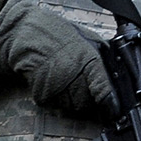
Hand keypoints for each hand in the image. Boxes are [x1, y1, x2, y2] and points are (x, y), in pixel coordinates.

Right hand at [0, 0, 117, 120]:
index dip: (109, 102)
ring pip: (73, 106)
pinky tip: (57, 84)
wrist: (24, 32)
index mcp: (88, 57)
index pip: (103, 89)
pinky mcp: (41, 90)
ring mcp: (56, 83)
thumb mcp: (87, 39)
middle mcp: (72, 72)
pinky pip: (56, 104)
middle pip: (89, 102)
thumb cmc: (57, 33)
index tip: (112, 108)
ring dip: (75, 101)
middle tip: (88, 90)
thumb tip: (116, 75)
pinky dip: (59, 99)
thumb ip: (102, 57)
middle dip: (91, 100)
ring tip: (71, 84)